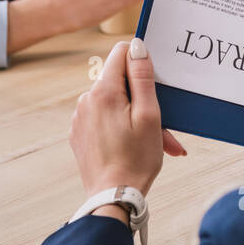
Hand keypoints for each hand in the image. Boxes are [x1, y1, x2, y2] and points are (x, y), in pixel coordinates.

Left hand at [70, 39, 185, 199]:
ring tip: (154, 140)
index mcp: (103, 91)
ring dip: (135, 114)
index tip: (154, 82)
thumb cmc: (136, 159)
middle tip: (163, 124)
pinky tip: (135, 145)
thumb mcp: (149, 114)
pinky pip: (104, 118)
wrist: (113, 198)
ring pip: (114, 101)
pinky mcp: (80, 133)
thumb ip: (142, 76)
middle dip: (143, 97)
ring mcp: (80, 118)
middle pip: (120, 81)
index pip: (121, 53)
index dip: (141, 62)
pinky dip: (121, 126)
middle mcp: (86, 100)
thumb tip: (137, 46)